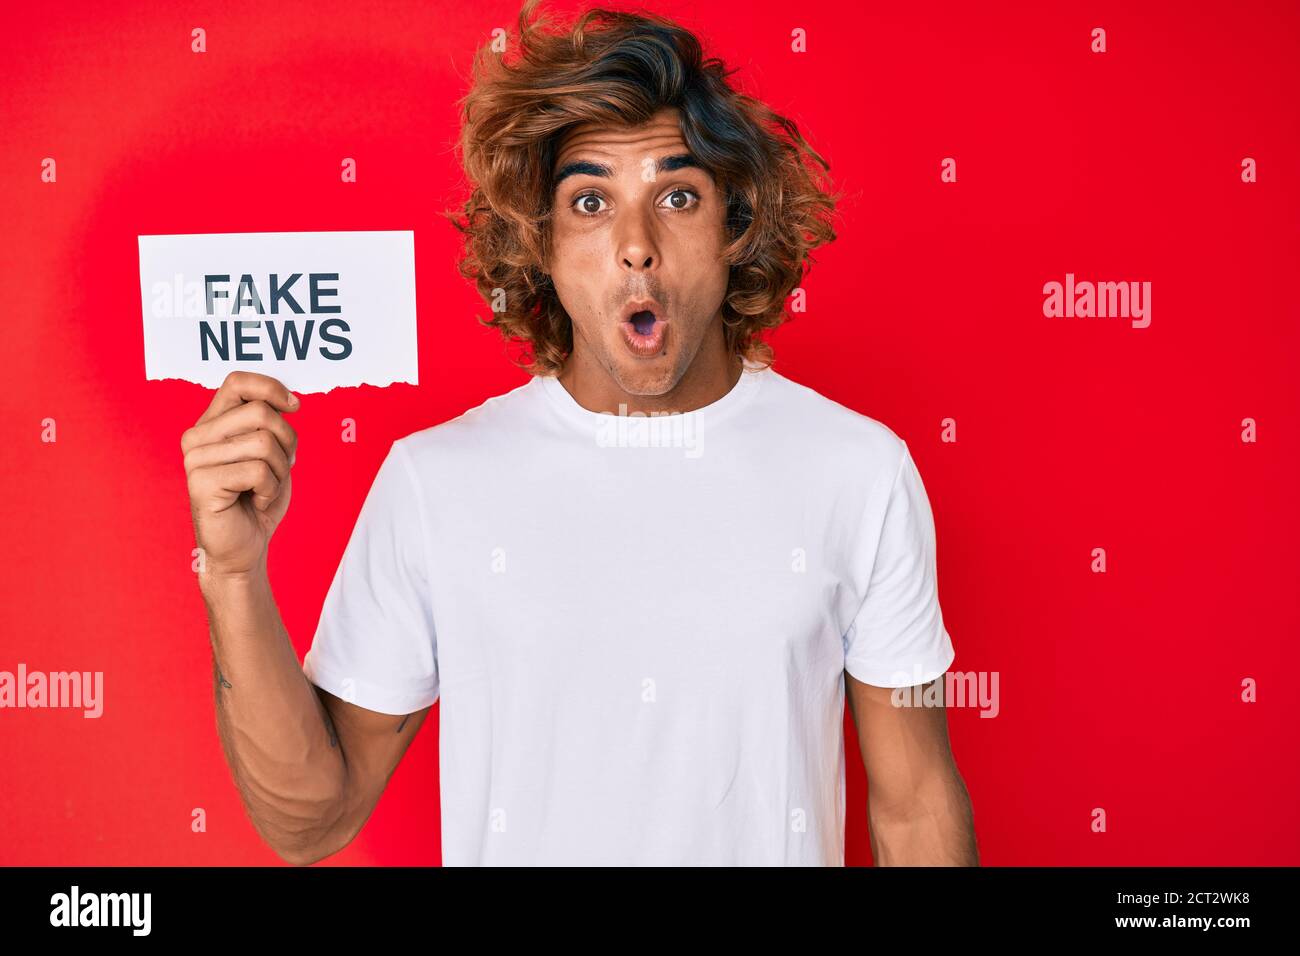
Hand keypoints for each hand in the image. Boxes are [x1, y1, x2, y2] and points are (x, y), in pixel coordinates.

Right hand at [182, 371, 300, 578]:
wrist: (243, 550)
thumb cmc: (258, 500)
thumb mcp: (271, 454)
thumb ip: (270, 424)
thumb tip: (290, 401)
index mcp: (212, 424)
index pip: (238, 382)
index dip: (272, 388)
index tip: (294, 407)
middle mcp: (197, 436)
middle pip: (260, 412)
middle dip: (287, 441)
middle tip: (281, 468)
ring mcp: (195, 459)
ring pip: (263, 442)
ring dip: (279, 470)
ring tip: (265, 488)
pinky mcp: (201, 482)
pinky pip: (257, 471)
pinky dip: (270, 490)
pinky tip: (256, 502)